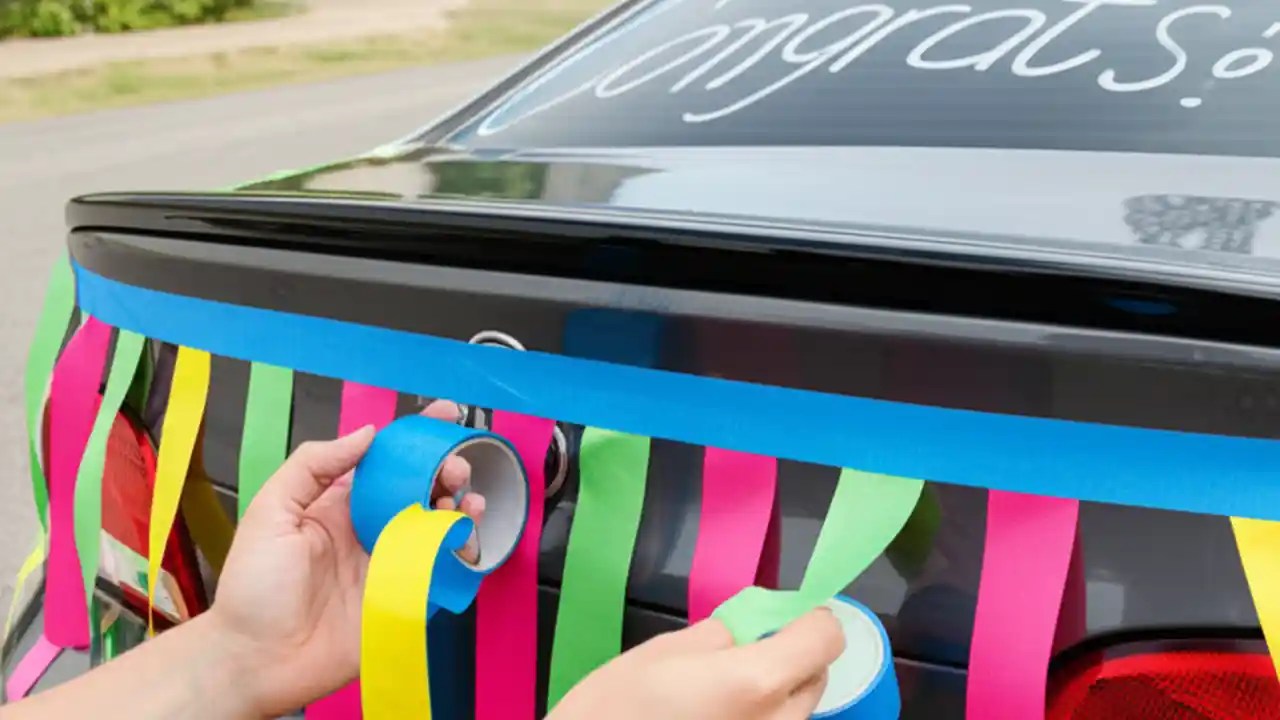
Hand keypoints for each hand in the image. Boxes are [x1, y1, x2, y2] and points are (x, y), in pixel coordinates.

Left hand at [204, 400, 483, 716]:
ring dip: (459, 508)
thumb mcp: (270, 511)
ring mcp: (389, 564)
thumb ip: (313, 466)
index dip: (414, 437)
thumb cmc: (253, 588)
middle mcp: (370, 530)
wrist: (256, 659)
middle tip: (455, 469)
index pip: (384, 461)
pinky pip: (440, 571)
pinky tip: (463, 540)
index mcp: (339, 505)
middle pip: (420, 490)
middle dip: (445, 470)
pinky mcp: (403, 600)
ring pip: (438, 527)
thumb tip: (366, 434)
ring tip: (466, 501)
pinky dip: (460, 552)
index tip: (444, 414)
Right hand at [548, 609, 844, 719]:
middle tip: (738, 653)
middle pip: (815, 675)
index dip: (806, 619)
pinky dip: (757, 717)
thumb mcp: (667, 650)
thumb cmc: (618, 706)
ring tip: (719, 692)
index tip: (776, 616)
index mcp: (759, 681)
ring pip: (796, 708)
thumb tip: (752, 629)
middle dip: (788, 656)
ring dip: (774, 691)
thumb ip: (724, 633)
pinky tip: (715, 716)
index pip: (826, 637)